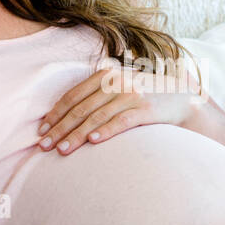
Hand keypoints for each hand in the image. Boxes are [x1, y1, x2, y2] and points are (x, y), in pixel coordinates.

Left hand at [36, 66, 200, 155]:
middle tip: (44, 146)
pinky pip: (121, 121)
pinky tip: (92, 142)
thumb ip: (98, 95)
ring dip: (76, 135)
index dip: (55, 114)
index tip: (41, 131)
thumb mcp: (120, 88)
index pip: (73, 95)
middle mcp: (117, 82)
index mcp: (106, 74)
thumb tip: (67, 115)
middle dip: (60, 128)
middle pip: (81, 108)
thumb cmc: (145, 97)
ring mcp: (131, 94)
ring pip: (96, 117)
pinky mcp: (146, 109)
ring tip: (62, 150)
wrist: (183, 99)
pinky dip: (105, 131)